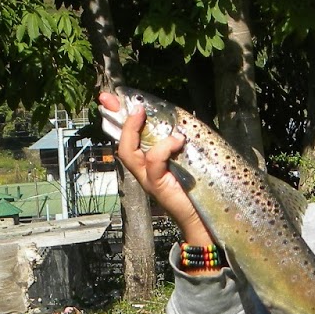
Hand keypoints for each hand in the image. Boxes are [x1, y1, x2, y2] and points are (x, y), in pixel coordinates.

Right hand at [98, 91, 211, 244]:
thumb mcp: (188, 155)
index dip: (118, 116)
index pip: (129, 135)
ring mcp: (148, 178)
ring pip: (128, 153)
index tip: (109, 96)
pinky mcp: (158, 186)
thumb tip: (181, 120)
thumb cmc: (199, 186)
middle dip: (117, 119)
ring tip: (142, 113)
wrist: (205, 217)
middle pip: (122, 144)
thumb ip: (179, 139)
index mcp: (150, 159)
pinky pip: (153, 163)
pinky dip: (163, 148)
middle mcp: (144, 169)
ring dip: (133, 130)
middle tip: (115, 100)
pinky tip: (177, 141)